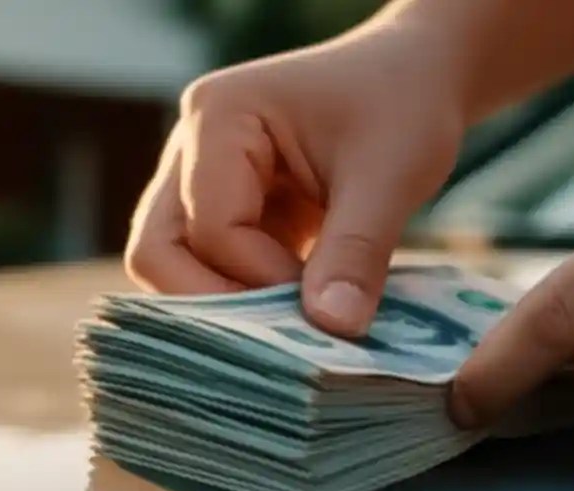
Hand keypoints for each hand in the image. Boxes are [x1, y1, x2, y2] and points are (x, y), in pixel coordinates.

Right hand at [125, 20, 466, 336]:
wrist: (416, 73)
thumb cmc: (402, 104)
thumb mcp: (390, 176)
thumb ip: (356, 253)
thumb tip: (334, 329)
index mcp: (218, 116)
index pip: (210, 228)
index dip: (261, 278)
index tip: (323, 300)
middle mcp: (189, 146)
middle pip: (157, 251)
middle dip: (215, 304)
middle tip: (285, 334)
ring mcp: (197, 178)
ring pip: (172, 264)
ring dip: (228, 301)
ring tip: (295, 318)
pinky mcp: (221, 208)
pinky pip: (206, 267)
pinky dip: (244, 295)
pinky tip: (297, 307)